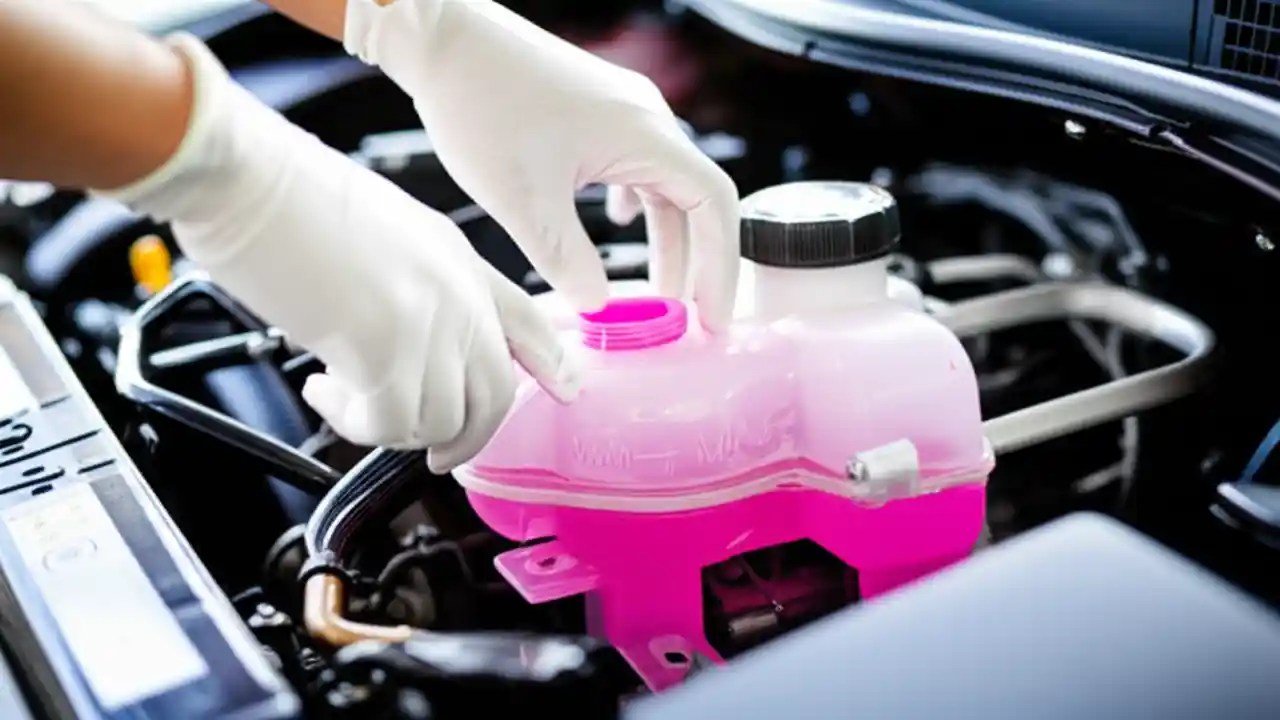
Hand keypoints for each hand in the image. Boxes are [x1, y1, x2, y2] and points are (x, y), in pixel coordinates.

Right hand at [96, 34, 573, 471]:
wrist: (247, 177)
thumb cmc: (291, 194)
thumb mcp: (384, 229)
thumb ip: (416, 283)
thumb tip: (408, 340)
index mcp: (458, 257)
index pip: (525, 319)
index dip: (549, 361)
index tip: (566, 390)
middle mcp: (456, 293)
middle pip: (494, 393)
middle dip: (466, 437)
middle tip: (436, 454)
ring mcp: (427, 322)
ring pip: (440, 419)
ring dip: (391, 427)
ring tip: (344, 396)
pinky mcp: (384, 350)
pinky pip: (390, 425)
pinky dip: (354, 425)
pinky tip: (322, 391)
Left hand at [343, 0, 740, 329]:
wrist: (441, 38)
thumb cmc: (480, 104)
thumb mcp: (522, 199)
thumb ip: (565, 258)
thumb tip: (598, 306)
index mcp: (643, 134)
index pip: (714, 205)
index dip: (720, 266)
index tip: (713, 318)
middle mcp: (646, 118)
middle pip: (696, 199)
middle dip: (696, 263)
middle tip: (689, 320)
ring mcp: (623, 111)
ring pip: (664, 186)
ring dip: (665, 240)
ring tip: (656, 293)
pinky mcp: (596, 112)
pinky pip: (636, 166)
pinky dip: (637, 208)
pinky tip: (614, 228)